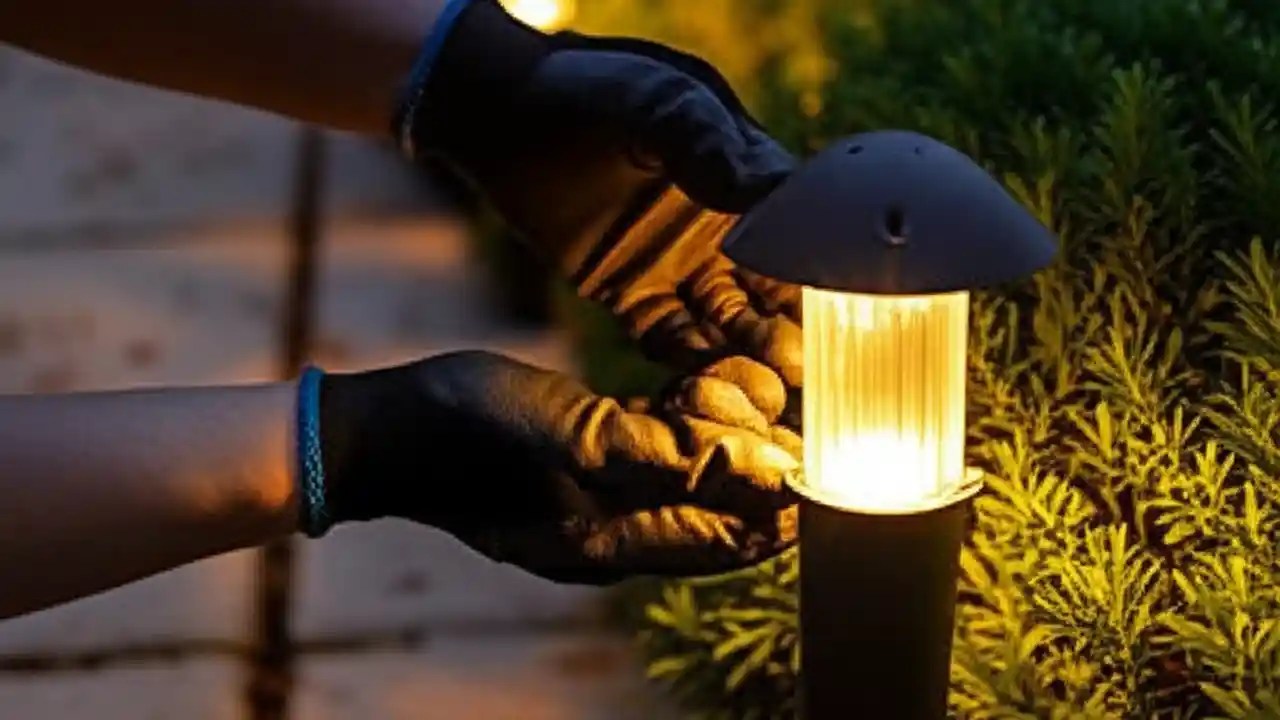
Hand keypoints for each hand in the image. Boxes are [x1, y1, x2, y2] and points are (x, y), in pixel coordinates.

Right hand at [315, 351, 797, 584]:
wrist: (382, 431)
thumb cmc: (463, 429)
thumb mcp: (564, 434)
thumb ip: (656, 456)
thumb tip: (747, 468)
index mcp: (609, 541)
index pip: (724, 541)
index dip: (779, 507)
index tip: (817, 462)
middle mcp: (609, 534)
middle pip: (712, 516)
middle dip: (757, 472)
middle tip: (792, 422)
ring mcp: (589, 504)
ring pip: (684, 484)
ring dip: (722, 444)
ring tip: (749, 393)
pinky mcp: (574, 470)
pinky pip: (645, 460)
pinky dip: (678, 431)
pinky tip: (696, 391)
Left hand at [401, 0, 803, 389]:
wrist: (507, 115)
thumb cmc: (593, 90)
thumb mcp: (656, 103)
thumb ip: (707, 141)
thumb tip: (769, 187)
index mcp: (748, 184)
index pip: (802, 240)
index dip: (822, 280)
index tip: (839, 319)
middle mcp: (725, 234)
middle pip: (776, 297)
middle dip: (792, 336)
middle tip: (802, 370)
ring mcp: (680, 268)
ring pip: (728, 329)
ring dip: (744, 361)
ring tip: (759, 392)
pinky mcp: (633, 296)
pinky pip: (669, 342)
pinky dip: (687, 368)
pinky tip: (700, 390)